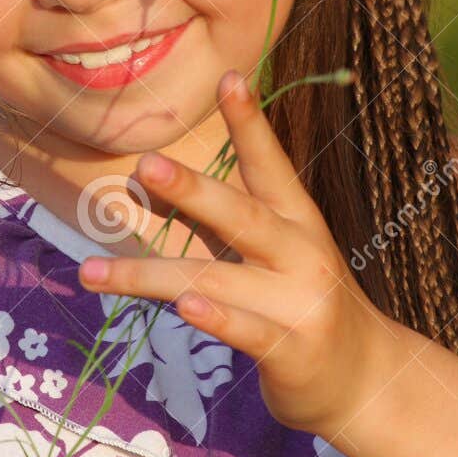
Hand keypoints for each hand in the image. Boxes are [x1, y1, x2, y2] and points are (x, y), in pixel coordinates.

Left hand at [76, 69, 403, 436]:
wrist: (366, 379)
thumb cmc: (300, 304)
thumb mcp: (271, 253)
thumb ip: (213, 219)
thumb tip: (140, 179)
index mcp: (298, 220)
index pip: (271, 166)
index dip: (251, 123)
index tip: (231, 77)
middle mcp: (302, 254)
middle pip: (242, 216)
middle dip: (192, 191)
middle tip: (146, 164)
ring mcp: (300, 303)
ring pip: (215, 282)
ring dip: (148, 274)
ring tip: (91, 270)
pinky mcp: (293, 351)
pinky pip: (247, 333)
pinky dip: (216, 319)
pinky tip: (184, 309)